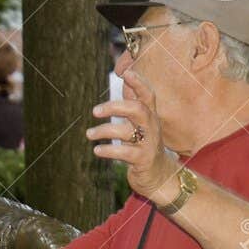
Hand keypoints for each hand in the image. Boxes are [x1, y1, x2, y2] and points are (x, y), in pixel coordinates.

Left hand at [87, 68, 182, 207]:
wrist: (159, 176)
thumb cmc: (145, 145)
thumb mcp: (141, 122)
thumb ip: (133, 99)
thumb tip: (127, 72)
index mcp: (150, 115)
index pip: (148, 95)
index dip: (139, 83)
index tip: (126, 72)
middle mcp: (151, 126)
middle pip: (137, 109)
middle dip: (115, 107)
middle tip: (94, 111)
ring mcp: (149, 143)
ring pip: (127, 132)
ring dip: (104, 131)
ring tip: (88, 134)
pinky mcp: (143, 160)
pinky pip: (125, 153)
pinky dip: (109, 151)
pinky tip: (97, 150)